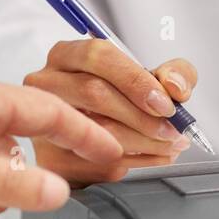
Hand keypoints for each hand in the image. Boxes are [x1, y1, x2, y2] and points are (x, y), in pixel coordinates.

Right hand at [23, 39, 197, 184]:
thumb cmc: (120, 101)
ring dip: (144, 142)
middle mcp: (46, 84)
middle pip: (94, 92)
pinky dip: (137, 162)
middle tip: (172, 130)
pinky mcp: (49, 158)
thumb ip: (174, 73)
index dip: (136, 80)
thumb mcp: (151, 79)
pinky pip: (97, 163)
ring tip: (171, 145)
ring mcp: (43, 122)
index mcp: (67, 55)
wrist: (92, 139)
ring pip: (96, 132)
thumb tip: (175, 86)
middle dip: (143, 116)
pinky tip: (156, 157)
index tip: (165, 103)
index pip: (99, 55)